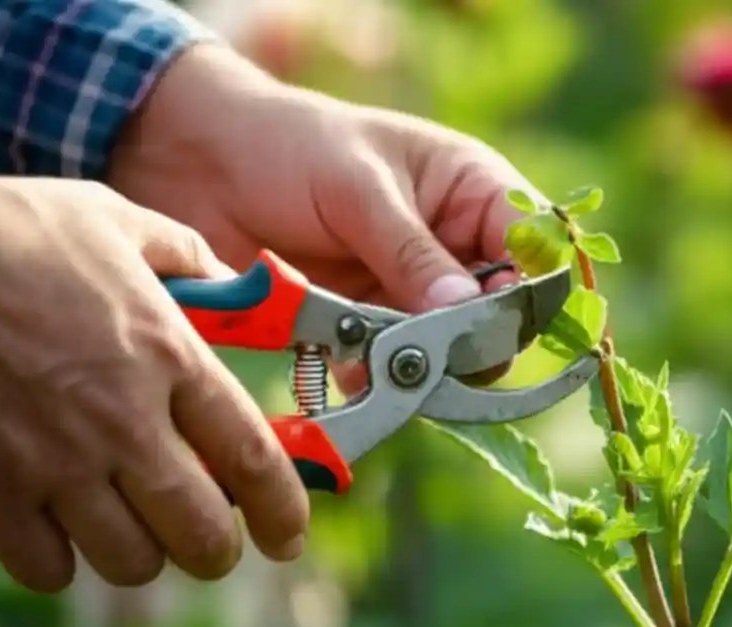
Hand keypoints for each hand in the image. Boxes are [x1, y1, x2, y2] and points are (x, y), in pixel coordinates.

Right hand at [0, 175, 309, 592]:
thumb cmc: (4, 231)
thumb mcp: (112, 219)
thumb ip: (184, 254)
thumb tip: (231, 280)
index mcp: (167, 357)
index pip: (254, 459)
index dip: (284, 513)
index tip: (288, 537)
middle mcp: (122, 421)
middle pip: (201, 533)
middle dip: (217, 552)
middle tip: (210, 543)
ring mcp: (54, 462)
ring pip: (130, 562)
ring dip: (139, 554)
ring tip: (127, 526)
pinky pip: (46, 569)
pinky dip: (57, 562)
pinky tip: (54, 528)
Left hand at [107, 43, 544, 387]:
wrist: (195, 163)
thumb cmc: (288, 145)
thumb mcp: (356, 187)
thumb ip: (409, 251)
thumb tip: (463, 310)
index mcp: (472, 190)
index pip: (535, 245)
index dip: (532, 288)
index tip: (504, 323)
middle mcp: (453, 243)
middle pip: (500, 310)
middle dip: (474, 337)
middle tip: (436, 354)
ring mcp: (411, 287)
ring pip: (448, 346)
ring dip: (422, 363)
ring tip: (384, 362)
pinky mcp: (367, 321)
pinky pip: (392, 365)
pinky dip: (376, 377)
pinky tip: (350, 370)